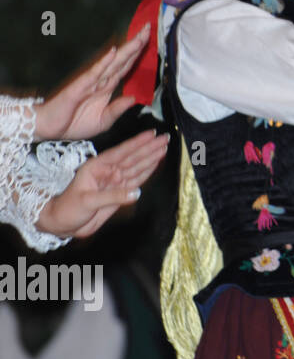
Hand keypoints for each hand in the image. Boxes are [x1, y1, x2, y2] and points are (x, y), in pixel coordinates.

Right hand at [34, 25, 150, 140]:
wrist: (50, 129)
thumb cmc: (74, 124)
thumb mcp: (103, 121)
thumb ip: (118, 109)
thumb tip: (134, 98)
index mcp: (107, 88)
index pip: (125, 67)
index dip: (137, 54)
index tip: (149, 39)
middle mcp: (101, 81)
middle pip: (122, 60)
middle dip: (136, 45)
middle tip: (148, 27)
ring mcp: (90, 82)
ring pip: (113, 63)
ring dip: (126, 50)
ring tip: (139, 37)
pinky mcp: (79, 87)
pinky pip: (94, 74)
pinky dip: (104, 63)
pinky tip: (113, 52)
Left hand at [34, 130, 169, 238]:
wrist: (63, 224)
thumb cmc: (68, 209)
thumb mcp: (87, 201)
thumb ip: (113, 196)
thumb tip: (136, 193)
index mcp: (97, 168)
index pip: (121, 153)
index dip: (137, 144)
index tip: (152, 134)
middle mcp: (108, 171)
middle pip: (133, 157)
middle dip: (149, 147)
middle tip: (165, 138)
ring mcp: (115, 181)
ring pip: (137, 167)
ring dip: (151, 157)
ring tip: (164, 147)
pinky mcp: (120, 192)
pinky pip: (137, 179)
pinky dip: (148, 171)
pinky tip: (156, 163)